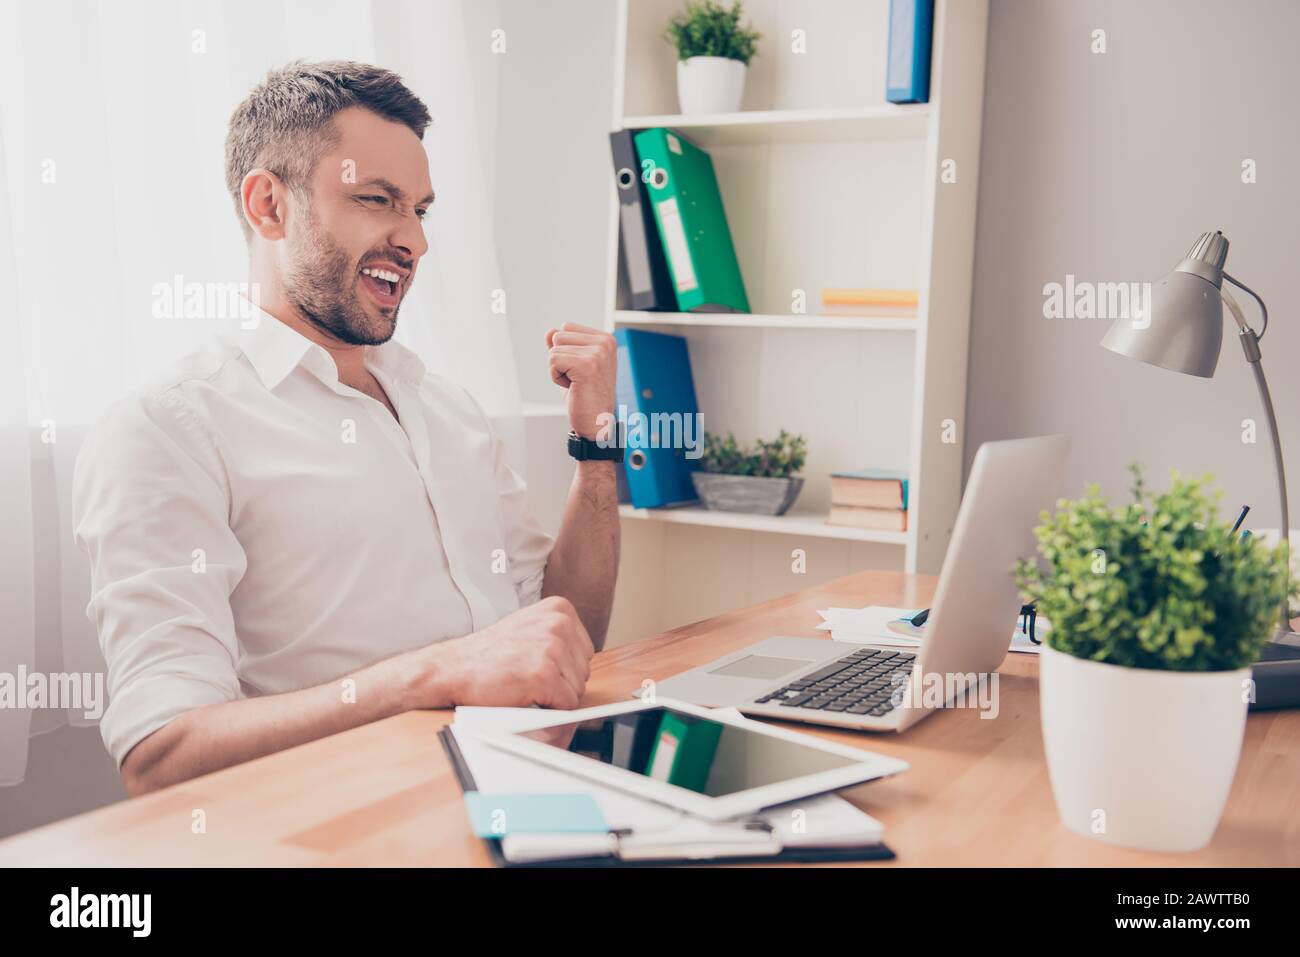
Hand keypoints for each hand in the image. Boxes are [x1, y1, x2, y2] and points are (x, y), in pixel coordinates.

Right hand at [415, 596, 594, 709]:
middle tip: (527, 674)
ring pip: (577, 689)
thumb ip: (559, 637)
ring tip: (525, 682)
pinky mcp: (544, 673)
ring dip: (553, 695)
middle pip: (584, 670)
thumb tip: (585, 663)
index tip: (537, 664)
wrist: (453, 668)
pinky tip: (526, 694)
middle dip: (561, 681)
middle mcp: (559, 623)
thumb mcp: (530, 628)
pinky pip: (566, 705)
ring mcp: (552, 647)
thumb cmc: (489, 654)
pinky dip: (549, 709)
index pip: (585, 651)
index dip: (563, 667)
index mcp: (559, 609)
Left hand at [546, 322, 616, 441]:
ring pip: (554, 349)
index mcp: (605, 340)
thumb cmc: (586, 397)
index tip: (580, 370)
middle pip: (558, 335)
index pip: (566, 327)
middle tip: (577, 379)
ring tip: (576, 383)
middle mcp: (605, 343)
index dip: (565, 350)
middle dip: (560, 359)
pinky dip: (556, 377)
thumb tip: (550, 331)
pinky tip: (573, 387)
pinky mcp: (587, 365)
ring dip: (558, 369)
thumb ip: (563, 346)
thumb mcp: (573, 365)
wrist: (596, 423)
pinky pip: (553, 360)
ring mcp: (598, 353)